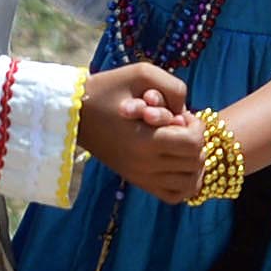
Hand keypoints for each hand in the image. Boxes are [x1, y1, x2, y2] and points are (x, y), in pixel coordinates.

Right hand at [79, 60, 207, 203]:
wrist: (73, 114)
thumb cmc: (107, 89)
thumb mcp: (142, 74)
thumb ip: (174, 88)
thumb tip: (186, 114)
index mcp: (145, 140)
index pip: (193, 143)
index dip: (196, 125)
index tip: (180, 114)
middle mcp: (144, 165)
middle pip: (194, 161)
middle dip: (195, 140)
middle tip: (179, 127)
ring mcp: (141, 177)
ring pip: (190, 183)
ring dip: (193, 162)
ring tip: (180, 145)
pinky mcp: (137, 181)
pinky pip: (174, 195)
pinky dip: (185, 183)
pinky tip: (179, 164)